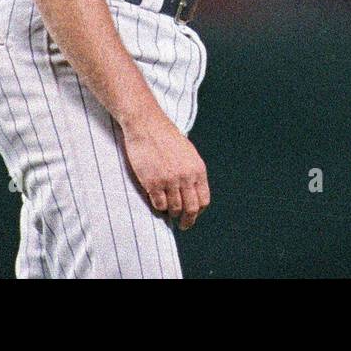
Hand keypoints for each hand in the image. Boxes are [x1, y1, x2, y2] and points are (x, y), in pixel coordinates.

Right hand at [121, 110, 210, 230]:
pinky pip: (159, 205)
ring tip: (168, 212)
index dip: (198, 211)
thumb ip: (192, 172)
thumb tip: (192, 192)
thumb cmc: (167, 138)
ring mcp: (169, 181)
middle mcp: (186, 177)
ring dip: (171, 213)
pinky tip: (157, 202)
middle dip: (188, 221)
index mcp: (197, 169)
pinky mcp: (152, 183)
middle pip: (191, 209)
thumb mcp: (188, 153)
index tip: (193, 215)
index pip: (203, 200)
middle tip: (183, 225)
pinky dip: (159, 207)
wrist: (148, 126)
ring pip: (174, 209)